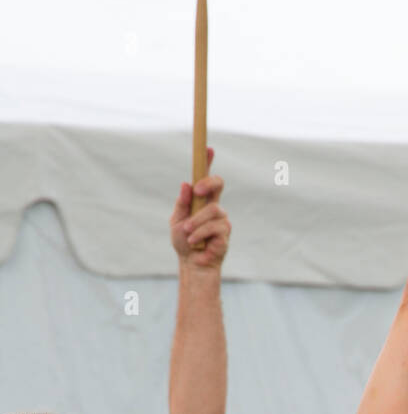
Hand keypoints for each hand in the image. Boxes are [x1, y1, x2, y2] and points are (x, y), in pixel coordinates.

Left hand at [170, 148, 230, 267]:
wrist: (192, 266)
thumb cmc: (184, 243)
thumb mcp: (176, 221)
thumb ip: (181, 204)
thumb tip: (186, 184)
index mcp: (202, 201)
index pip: (206, 178)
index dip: (208, 162)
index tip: (208, 148)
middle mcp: (214, 207)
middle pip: (218, 184)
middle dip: (208, 183)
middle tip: (196, 191)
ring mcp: (222, 220)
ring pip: (213, 210)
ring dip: (196, 223)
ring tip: (188, 235)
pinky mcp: (225, 234)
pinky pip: (214, 228)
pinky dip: (200, 236)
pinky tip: (197, 247)